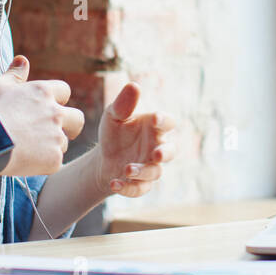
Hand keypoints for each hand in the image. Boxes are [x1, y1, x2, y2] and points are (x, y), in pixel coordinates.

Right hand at [0, 55, 84, 175]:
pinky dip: (43, 164)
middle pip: (78, 119)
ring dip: (51, 146)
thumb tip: (23, 60)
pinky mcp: (53, 160)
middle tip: (53, 132)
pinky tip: (25, 162)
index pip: (64, 91)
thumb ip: (13, 74)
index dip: (56, 99)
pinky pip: (54, 162)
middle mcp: (55, 113)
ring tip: (28, 150)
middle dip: (69, 125)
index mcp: (43, 92)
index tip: (45, 107)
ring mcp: (56, 137)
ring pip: (63, 143)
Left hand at [95, 82, 174, 197]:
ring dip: (142, 172)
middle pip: (171, 151)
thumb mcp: (114, 116)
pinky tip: (114, 183)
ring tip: (127, 169)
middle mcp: (157, 146)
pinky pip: (140, 189)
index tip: (156, 119)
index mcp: (154, 127)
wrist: (103, 157)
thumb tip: (134, 85)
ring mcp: (151, 166)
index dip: (164, 121)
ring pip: (155, 172)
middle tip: (156, 154)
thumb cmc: (115, 131)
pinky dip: (129, 188)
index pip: (168, 122)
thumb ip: (123, 104)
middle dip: (165, 153)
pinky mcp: (141, 183)